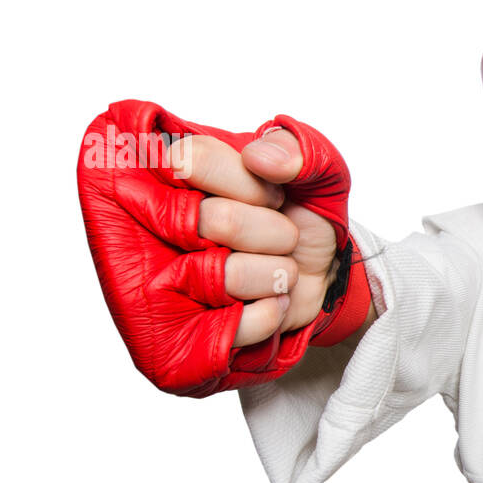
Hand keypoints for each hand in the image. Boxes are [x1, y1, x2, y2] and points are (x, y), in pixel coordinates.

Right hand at [169, 130, 339, 347]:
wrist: (322, 276)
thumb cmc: (305, 216)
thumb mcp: (320, 170)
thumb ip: (299, 148)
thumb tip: (259, 158)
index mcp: (183, 174)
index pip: (189, 159)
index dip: (246, 184)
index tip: (276, 196)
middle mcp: (159, 224)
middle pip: (210, 220)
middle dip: (270, 230)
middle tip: (284, 235)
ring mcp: (164, 282)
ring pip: (221, 275)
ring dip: (275, 272)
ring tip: (281, 270)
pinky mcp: (182, 335)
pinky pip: (227, 328)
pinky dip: (270, 313)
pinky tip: (274, 302)